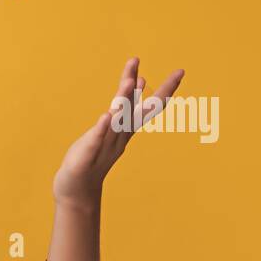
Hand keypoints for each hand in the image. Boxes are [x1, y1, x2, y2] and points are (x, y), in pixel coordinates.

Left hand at [54, 57, 184, 206]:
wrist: (79, 189)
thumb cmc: (94, 156)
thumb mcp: (111, 128)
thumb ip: (124, 106)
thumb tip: (139, 80)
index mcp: (126, 129)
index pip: (147, 106)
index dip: (163, 89)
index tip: (180, 71)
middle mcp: (120, 135)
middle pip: (143, 111)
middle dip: (162, 92)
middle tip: (179, 73)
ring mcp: (106, 143)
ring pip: (119, 120)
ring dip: (124, 101)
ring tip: (131, 80)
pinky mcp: (88, 153)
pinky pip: (96, 139)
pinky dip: (102, 127)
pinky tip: (106, 116)